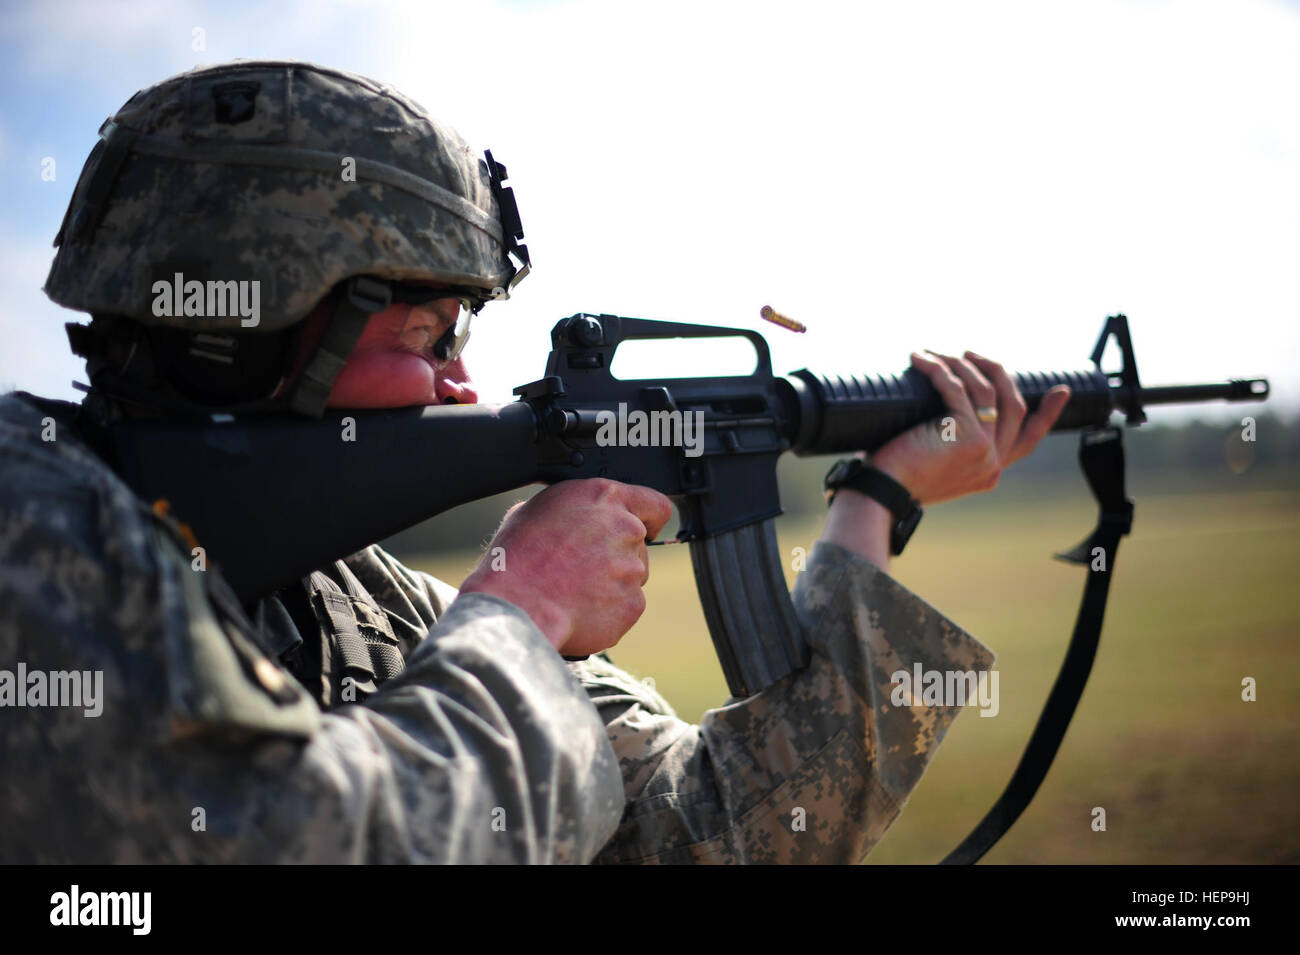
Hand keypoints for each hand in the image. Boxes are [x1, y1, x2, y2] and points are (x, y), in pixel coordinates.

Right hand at [459, 479, 673, 656]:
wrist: (516, 607)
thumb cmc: (517, 559)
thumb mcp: (538, 511)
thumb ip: (575, 510)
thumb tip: (579, 518)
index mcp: (604, 497)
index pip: (654, 503)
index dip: (649, 518)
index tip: (646, 528)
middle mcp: (626, 528)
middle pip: (637, 544)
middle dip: (616, 556)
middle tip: (582, 569)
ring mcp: (633, 568)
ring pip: (630, 577)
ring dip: (611, 584)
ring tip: (572, 591)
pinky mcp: (632, 604)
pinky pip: (625, 607)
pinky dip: (607, 611)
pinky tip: (578, 610)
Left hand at [871, 350, 1070, 504]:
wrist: (881, 496)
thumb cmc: (894, 478)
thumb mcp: (935, 464)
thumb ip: (952, 445)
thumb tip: (945, 410)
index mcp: (989, 471)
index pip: (1029, 439)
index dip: (1048, 414)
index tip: (1063, 391)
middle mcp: (993, 463)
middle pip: (1014, 405)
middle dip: (997, 372)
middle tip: (972, 354)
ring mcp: (984, 450)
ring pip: (986, 391)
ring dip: (962, 365)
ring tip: (939, 353)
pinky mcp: (966, 436)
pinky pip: (957, 389)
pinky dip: (939, 370)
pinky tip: (921, 360)